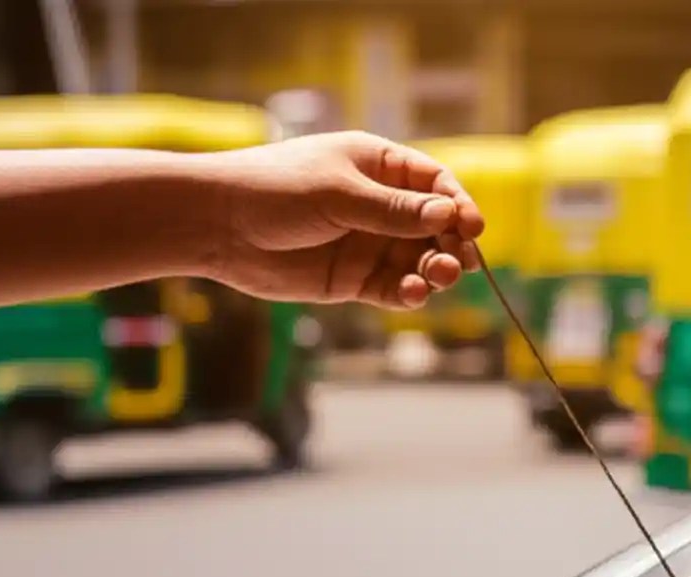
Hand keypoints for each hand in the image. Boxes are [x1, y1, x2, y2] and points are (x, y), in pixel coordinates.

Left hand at [201, 131, 484, 308]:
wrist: (218, 225)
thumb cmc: (275, 190)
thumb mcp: (339, 193)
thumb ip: (392, 209)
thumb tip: (447, 214)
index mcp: (379, 166)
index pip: (435, 183)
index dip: (458, 203)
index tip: (472, 226)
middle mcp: (380, 205)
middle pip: (435, 226)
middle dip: (453, 243)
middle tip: (461, 261)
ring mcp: (368, 243)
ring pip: (419, 261)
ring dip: (436, 270)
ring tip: (439, 278)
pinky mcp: (353, 280)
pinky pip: (394, 289)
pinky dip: (409, 294)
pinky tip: (413, 294)